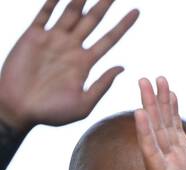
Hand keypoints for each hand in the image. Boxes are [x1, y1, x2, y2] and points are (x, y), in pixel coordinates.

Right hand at [0, 0, 138, 132]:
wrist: (19, 110)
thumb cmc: (51, 113)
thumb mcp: (84, 103)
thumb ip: (102, 85)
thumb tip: (122, 68)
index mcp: (85, 63)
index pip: (109, 39)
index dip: (123, 25)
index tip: (137, 11)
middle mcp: (71, 48)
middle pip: (92, 20)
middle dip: (104, 5)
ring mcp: (52, 40)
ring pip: (71, 12)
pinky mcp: (32, 36)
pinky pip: (44, 14)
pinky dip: (53, 1)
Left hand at [133, 76, 185, 169]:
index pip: (149, 149)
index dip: (144, 131)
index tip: (139, 110)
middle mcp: (165, 164)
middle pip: (155, 129)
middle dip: (150, 104)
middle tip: (143, 80)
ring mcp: (176, 160)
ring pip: (166, 125)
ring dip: (161, 102)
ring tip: (158, 79)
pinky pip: (179, 131)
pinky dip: (175, 113)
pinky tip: (172, 96)